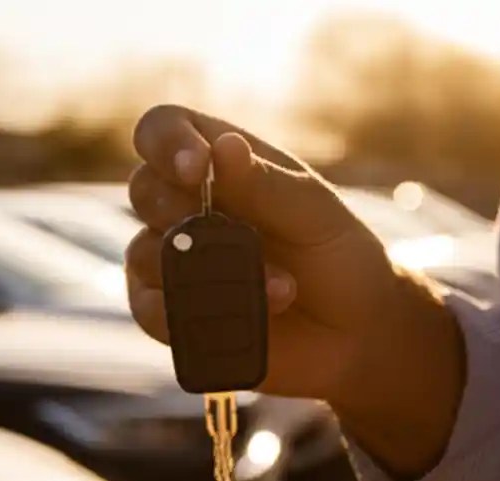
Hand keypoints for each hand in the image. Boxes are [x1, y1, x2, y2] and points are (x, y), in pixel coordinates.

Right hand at [124, 105, 395, 401]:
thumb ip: (266, 183)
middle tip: (237, 235)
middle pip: (143, 189)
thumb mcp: (315, 213)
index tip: (196, 169)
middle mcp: (187, 205)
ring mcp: (174, 260)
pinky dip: (189, 314)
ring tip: (281, 289)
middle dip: (183, 210)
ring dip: (209, 272)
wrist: (355, 331)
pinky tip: (238, 317)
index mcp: (219, 162)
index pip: (162, 129)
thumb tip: (224, 147)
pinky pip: (149, 310)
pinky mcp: (172, 313)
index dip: (166, 143)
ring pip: (144, 253)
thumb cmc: (338, 257)